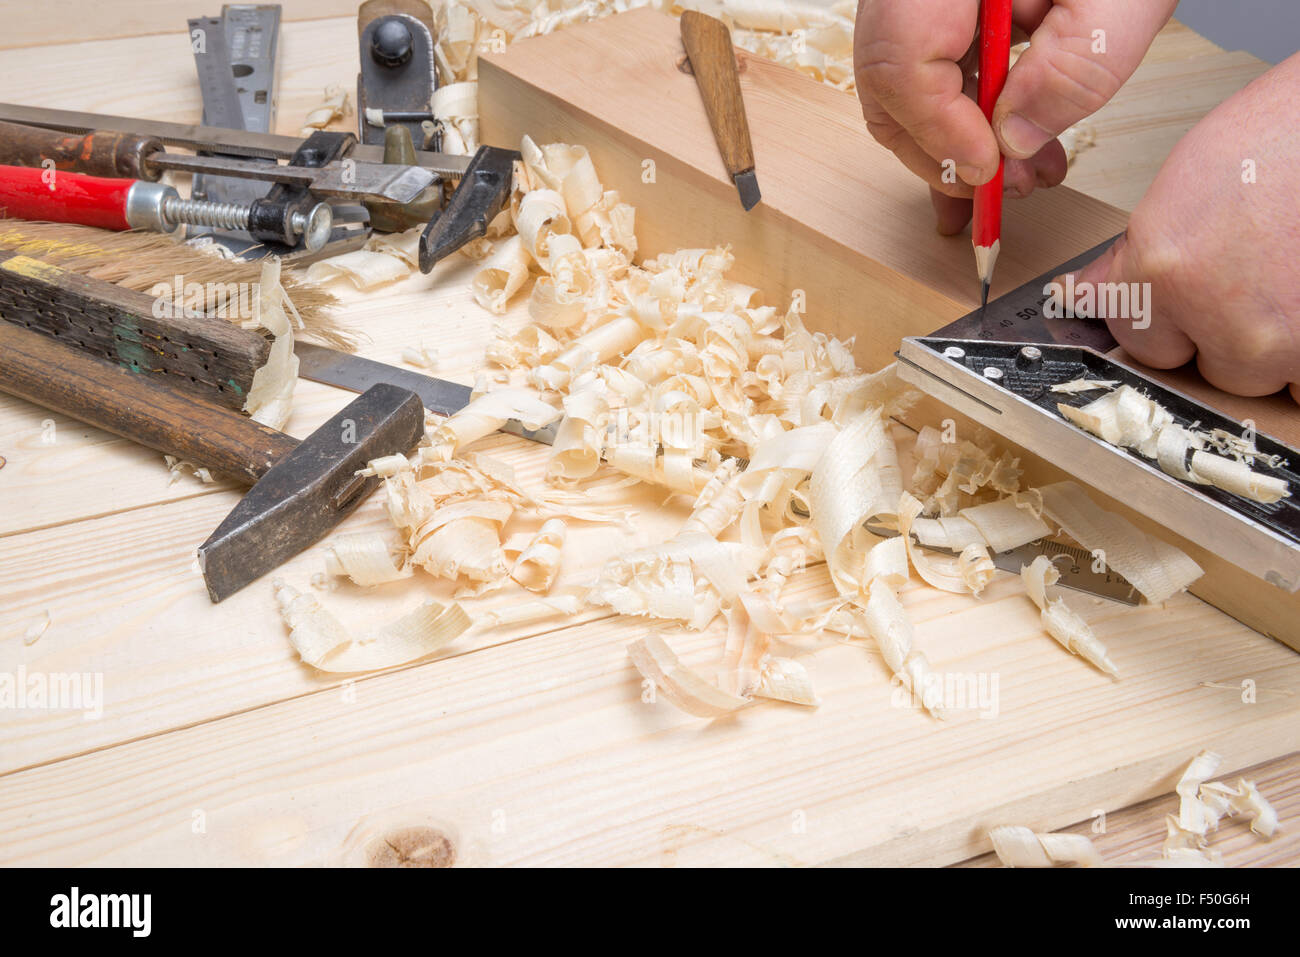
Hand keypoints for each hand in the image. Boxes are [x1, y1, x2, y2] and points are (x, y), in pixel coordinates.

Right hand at [854, 0, 1176, 232]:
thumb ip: (1074, 68)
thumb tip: (1013, 146)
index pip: (902, 58)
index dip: (939, 130)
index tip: (988, 170)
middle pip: (887, 78)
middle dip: (938, 150)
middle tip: (992, 192)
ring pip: (907, 81)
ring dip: (961, 142)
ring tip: (1022, 178)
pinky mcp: (951, 3)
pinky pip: (939, 65)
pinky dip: (976, 113)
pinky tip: (1023, 144)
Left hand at [1059, 53, 1299, 399]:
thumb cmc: (1282, 134)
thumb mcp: (1188, 179)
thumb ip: (1136, 255)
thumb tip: (1084, 294)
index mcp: (1167, 273)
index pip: (1143, 344)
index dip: (1169, 317)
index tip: (1188, 296)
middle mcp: (1227, 321)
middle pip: (1214, 368)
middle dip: (1232, 331)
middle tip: (1261, 272)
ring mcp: (1292, 344)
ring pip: (1269, 377)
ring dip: (1281, 345)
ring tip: (1294, 280)